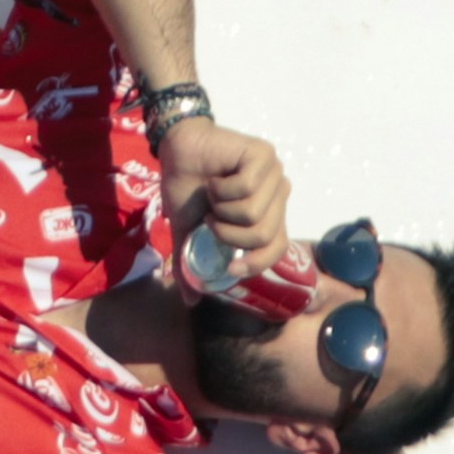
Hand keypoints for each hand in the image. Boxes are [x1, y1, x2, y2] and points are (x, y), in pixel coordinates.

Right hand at [153, 111, 287, 256]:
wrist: (176, 152)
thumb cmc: (187, 190)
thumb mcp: (190, 233)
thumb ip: (192, 263)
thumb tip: (190, 301)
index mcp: (269, 215)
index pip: (277, 248)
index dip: (256, 262)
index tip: (231, 266)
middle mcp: (278, 196)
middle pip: (263, 234)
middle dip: (228, 232)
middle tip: (212, 215)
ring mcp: (274, 174)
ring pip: (254, 213)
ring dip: (222, 207)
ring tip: (213, 193)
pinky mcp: (265, 155)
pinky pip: (247, 187)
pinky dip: (221, 188)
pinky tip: (215, 177)